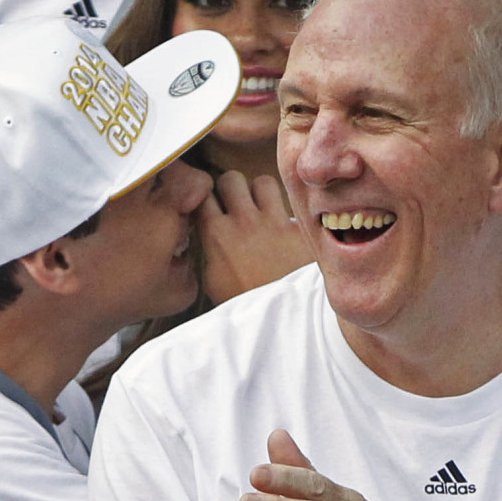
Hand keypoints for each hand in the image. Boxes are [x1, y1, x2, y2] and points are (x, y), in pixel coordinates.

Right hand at [197, 172, 311, 302]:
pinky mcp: (300, 228)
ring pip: (263, 182)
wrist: (285, 321)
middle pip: (230, 179)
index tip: (211, 205)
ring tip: (264, 210)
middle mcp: (243, 222)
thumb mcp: (213, 281)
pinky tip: (289, 225)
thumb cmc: (245, 304)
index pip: (201, 194)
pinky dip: (290, 210)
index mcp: (217, 235)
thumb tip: (202, 232)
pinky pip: (293, 202)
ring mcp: (274, 223)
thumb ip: (208, 251)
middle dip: (232, 188)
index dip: (205, 196)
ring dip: (262, 193)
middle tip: (238, 204)